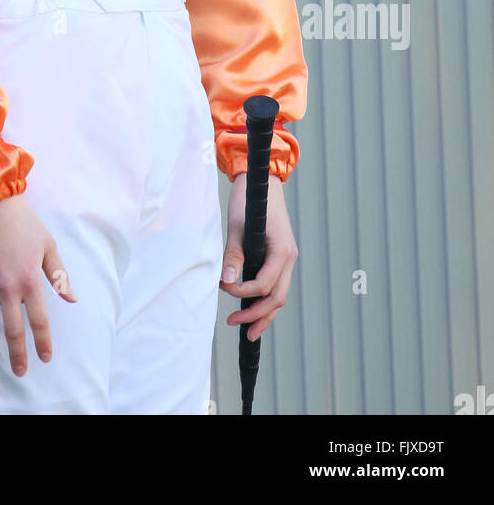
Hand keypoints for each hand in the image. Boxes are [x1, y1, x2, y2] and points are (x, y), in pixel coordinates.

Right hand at [0, 192, 76, 375]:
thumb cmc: (24, 222)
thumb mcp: (48, 245)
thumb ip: (59, 274)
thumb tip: (71, 298)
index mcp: (29, 279)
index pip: (38, 320)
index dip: (42, 342)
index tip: (45, 357)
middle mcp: (7, 286)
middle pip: (12, 330)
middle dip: (17, 354)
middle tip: (20, 371)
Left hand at [219, 173, 297, 340]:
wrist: (261, 181)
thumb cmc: (249, 199)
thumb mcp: (238, 225)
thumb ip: (233, 253)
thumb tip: (226, 281)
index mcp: (282, 249)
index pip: (265, 284)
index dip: (243, 291)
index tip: (222, 286)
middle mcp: (289, 257)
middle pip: (277, 297)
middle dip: (257, 315)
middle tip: (234, 324)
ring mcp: (287, 259)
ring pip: (279, 295)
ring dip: (263, 314)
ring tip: (246, 331)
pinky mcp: (280, 258)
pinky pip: (276, 285)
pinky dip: (265, 300)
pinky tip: (252, 310)